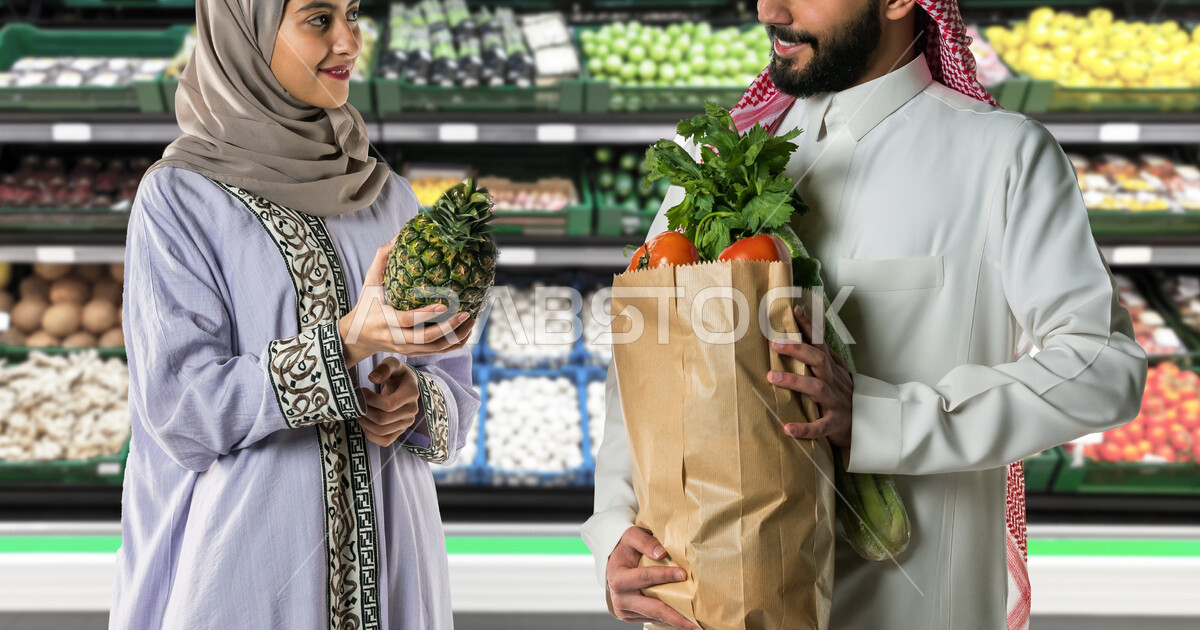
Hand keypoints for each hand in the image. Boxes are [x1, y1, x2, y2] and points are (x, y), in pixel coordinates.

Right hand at [340, 238, 475, 366]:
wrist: (357, 337)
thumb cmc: (366, 305)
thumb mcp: (370, 281)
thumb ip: (382, 259)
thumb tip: (398, 236)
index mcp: (384, 319)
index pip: (407, 321)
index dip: (426, 315)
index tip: (444, 305)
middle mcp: (395, 337)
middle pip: (424, 339)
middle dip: (448, 328)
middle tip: (465, 313)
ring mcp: (404, 348)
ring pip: (433, 349)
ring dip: (454, 337)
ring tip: (470, 321)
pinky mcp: (411, 353)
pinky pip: (435, 353)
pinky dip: (452, 345)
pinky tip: (464, 332)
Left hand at [358, 357, 419, 446]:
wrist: (405, 384)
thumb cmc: (396, 373)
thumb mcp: (392, 363)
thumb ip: (384, 368)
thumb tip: (372, 378)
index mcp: (412, 393)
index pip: (389, 405)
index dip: (370, 400)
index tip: (361, 391)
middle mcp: (412, 410)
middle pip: (383, 419)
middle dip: (365, 412)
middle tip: (356, 403)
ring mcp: (407, 422)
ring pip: (382, 431)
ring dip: (365, 423)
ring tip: (358, 412)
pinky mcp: (400, 431)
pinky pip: (385, 441)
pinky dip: (371, 435)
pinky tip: (364, 423)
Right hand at [606, 527, 698, 629]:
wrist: (615, 563)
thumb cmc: (626, 548)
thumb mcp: (632, 536)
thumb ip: (645, 542)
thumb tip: (662, 553)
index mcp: (617, 578)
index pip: (645, 577)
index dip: (664, 576)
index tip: (683, 575)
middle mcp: (619, 598)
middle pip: (652, 608)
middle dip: (675, 616)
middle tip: (695, 624)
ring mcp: (624, 610)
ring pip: (654, 616)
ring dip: (674, 619)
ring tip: (693, 623)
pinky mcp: (630, 617)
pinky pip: (651, 618)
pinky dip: (667, 618)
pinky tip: (681, 617)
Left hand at [769, 304, 854, 447]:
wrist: (870, 427)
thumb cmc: (845, 398)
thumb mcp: (838, 375)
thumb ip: (824, 359)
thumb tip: (807, 335)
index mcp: (833, 370)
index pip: (820, 344)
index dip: (809, 326)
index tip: (794, 310)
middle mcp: (835, 382)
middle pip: (819, 360)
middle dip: (797, 349)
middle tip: (774, 343)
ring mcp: (836, 402)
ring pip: (817, 387)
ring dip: (794, 381)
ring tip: (772, 377)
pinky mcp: (836, 424)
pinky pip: (820, 426)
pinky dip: (805, 428)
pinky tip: (787, 428)